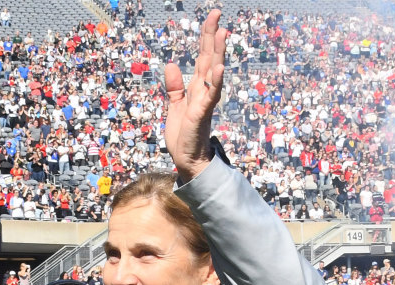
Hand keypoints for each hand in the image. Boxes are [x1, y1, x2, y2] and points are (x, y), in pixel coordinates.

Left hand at [161, 9, 226, 183]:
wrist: (187, 160)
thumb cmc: (183, 136)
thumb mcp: (174, 106)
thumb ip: (174, 87)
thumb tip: (171, 65)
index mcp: (197, 87)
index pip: (203, 56)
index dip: (206, 37)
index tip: (212, 17)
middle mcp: (204, 91)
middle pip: (209, 58)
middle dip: (212, 36)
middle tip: (217, 14)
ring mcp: (204, 102)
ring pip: (213, 73)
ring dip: (218, 53)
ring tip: (222, 33)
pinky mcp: (201, 115)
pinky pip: (210, 96)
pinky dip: (214, 82)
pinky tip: (217, 69)